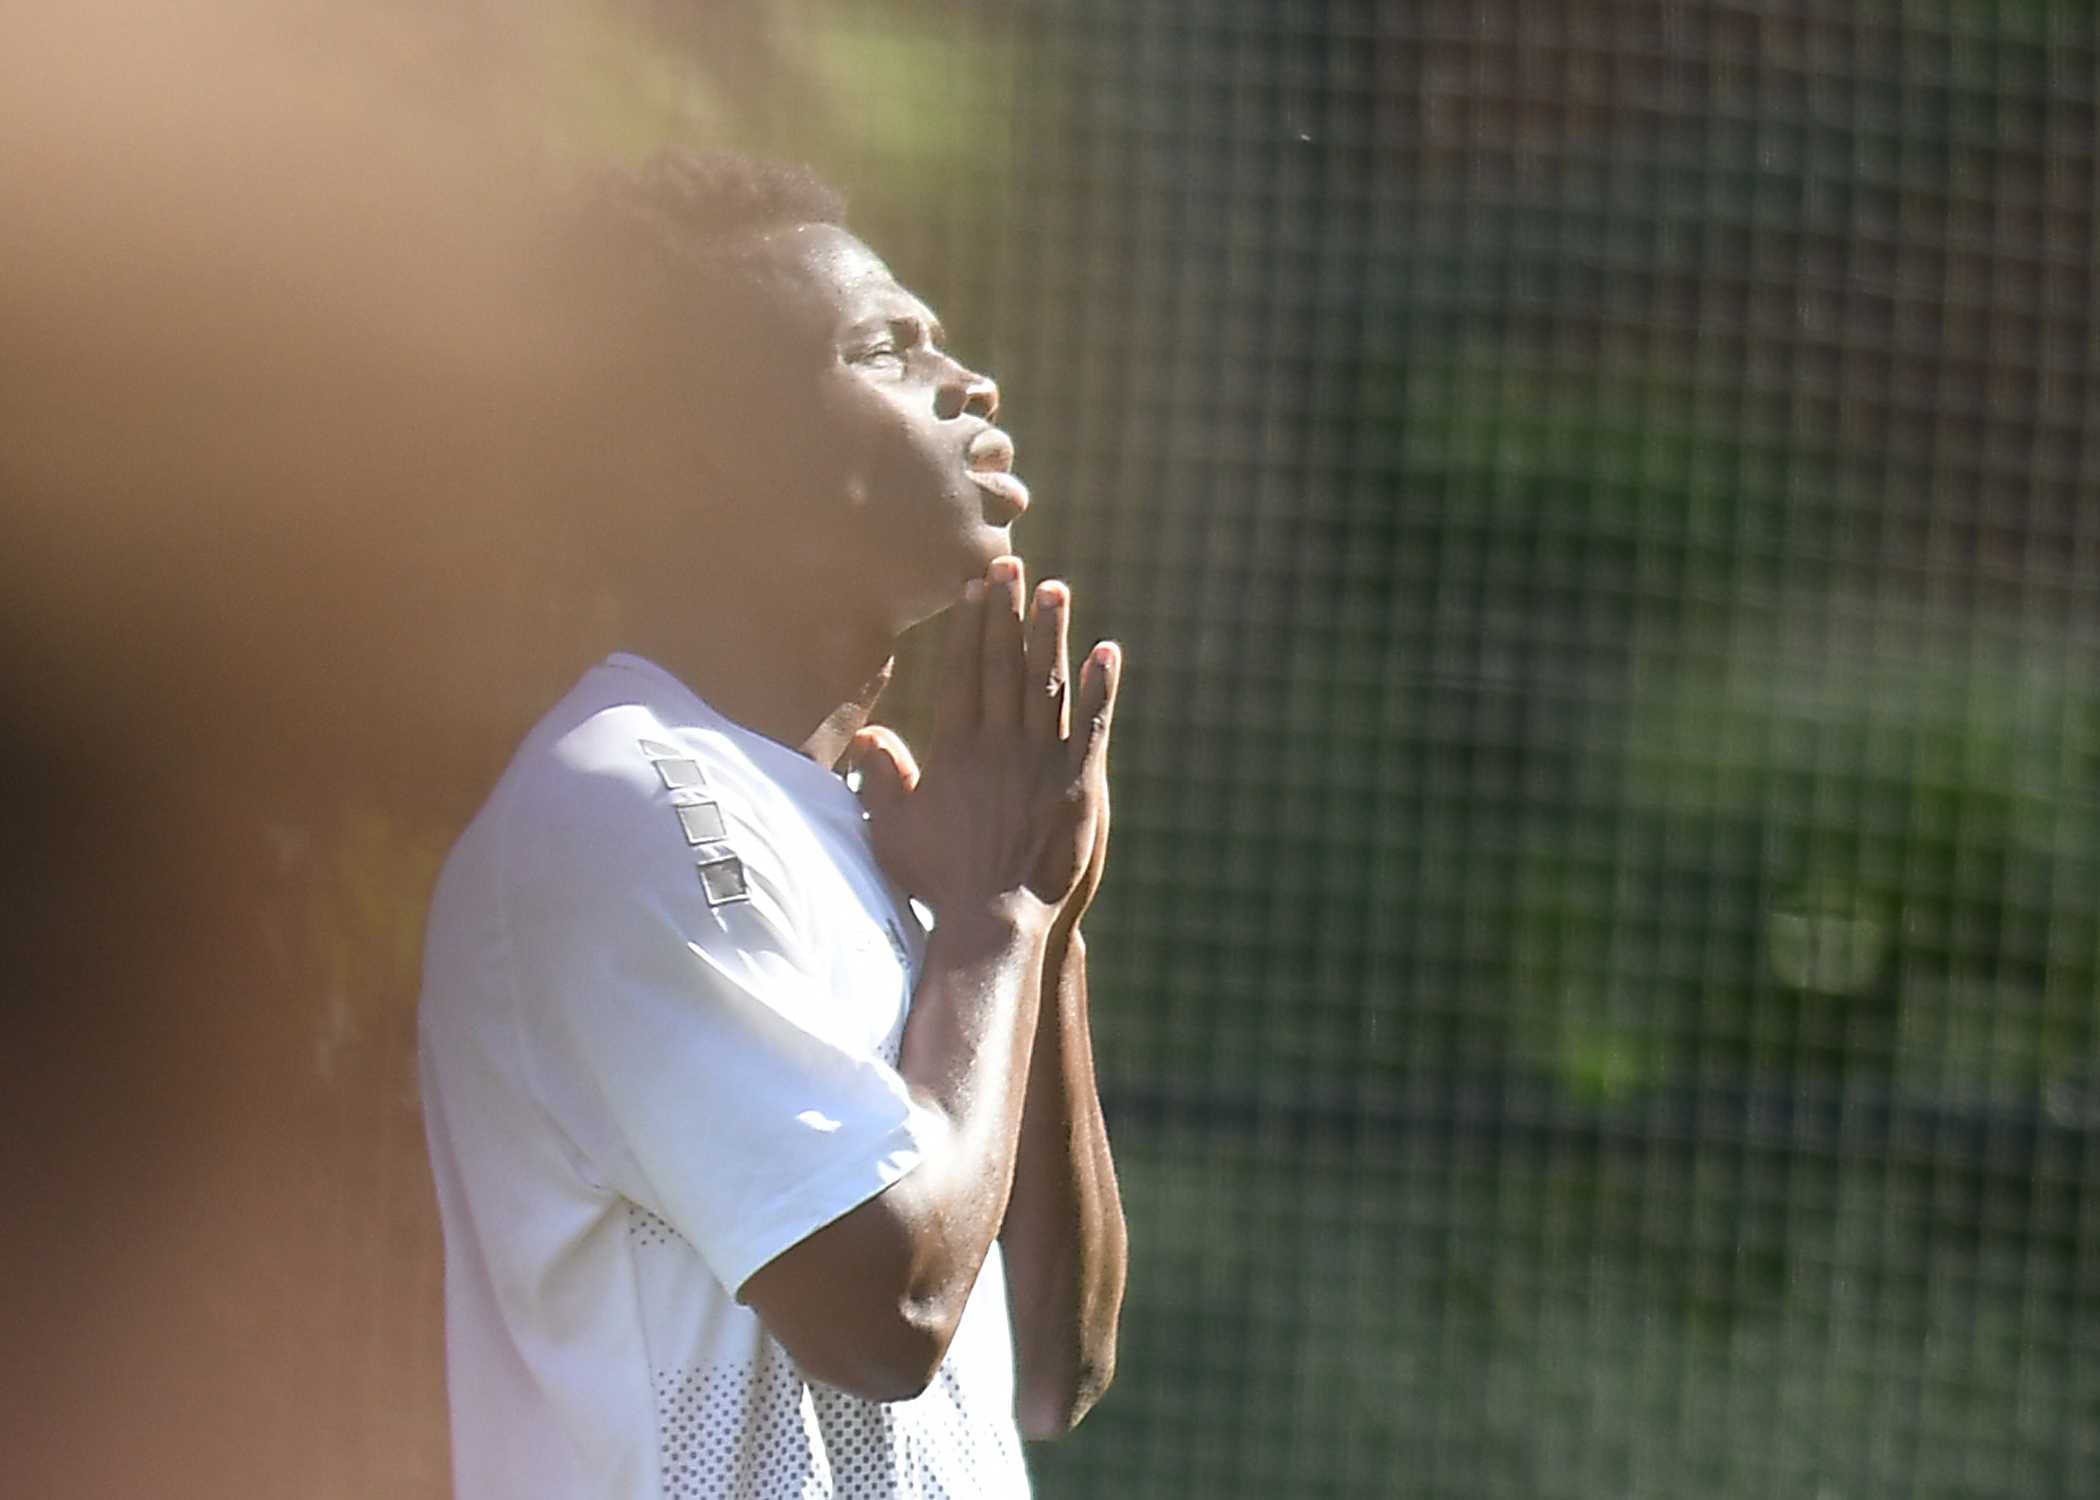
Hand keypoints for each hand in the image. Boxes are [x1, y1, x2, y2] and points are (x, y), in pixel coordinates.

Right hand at [853, 556, 1118, 919]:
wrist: (994, 921)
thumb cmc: (938, 881)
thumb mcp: (892, 829)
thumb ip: (884, 776)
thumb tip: (870, 733)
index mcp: (955, 748)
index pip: (962, 672)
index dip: (969, 626)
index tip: (974, 587)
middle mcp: (999, 744)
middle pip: (1004, 663)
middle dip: (1007, 611)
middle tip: (1012, 564)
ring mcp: (1043, 761)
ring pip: (1048, 683)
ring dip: (1051, 634)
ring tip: (1054, 591)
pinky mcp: (1080, 783)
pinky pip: (1094, 725)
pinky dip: (1102, 687)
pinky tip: (1106, 652)